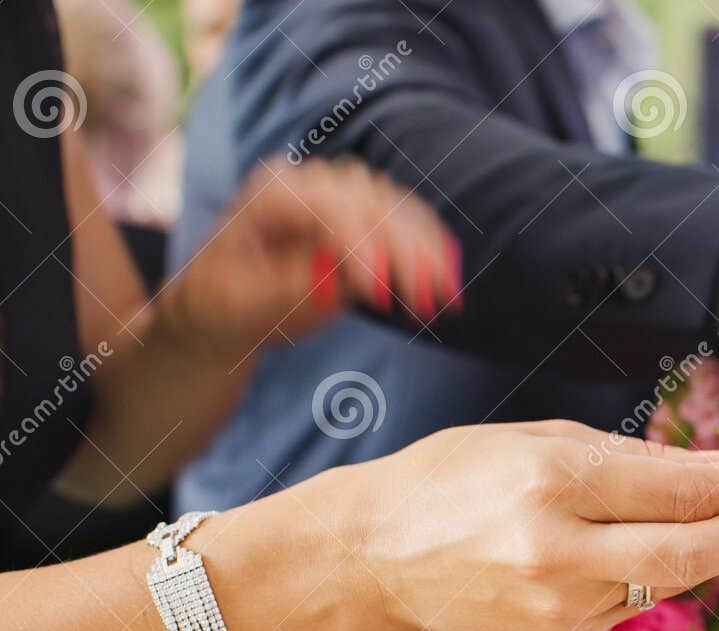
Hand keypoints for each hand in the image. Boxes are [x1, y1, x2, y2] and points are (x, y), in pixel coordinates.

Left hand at [157, 157, 459, 356]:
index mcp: (271, 193)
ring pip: (395, 209)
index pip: (327, 206)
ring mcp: (339, 199)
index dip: (360, 246)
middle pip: (370, 202)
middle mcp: (310, 185)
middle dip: (406, 249)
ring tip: (446, 294)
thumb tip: (336, 273)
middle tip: (431, 296)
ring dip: (426, 250)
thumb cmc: (223, 304)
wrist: (222, 308)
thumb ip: (288, 284)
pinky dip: (428, 249)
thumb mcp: (241, 300)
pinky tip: (445, 276)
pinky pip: (404, 223)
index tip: (380, 293)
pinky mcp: (362, 222)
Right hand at [350, 422, 718, 630]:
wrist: (374, 553)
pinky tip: (650, 549)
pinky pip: (633, 601)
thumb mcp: (538, 438)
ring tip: (712, 521)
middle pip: (690, 552)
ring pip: (668, 582)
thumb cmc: (452, 478)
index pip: (678, 490)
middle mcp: (561, 550)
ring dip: (703, 552)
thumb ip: (629, 457)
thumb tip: (712, 470)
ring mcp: (561, 603)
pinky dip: (655, 575)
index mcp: (555, 482)